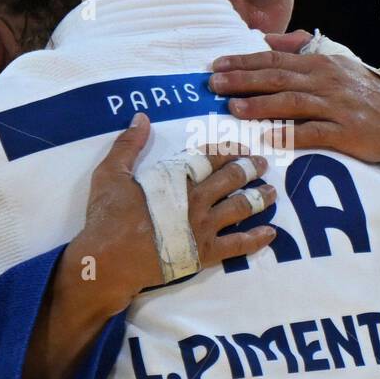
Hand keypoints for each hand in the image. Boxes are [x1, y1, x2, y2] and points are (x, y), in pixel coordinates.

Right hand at [71, 112, 276, 314]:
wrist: (107, 261)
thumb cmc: (106, 217)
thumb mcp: (111, 173)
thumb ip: (128, 144)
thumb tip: (141, 117)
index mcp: (176, 178)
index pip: (210, 158)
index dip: (228, 150)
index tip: (240, 147)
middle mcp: (196, 200)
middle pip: (232, 178)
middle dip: (250, 169)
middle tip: (262, 164)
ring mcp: (203, 227)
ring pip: (240, 207)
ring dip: (260, 198)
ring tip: (272, 192)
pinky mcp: (205, 254)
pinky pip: (238, 245)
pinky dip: (257, 238)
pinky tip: (271, 233)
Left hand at [208, 34, 379, 163]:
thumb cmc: (361, 92)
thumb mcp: (334, 63)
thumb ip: (299, 50)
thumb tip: (265, 39)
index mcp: (318, 64)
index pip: (274, 60)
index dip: (243, 62)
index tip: (216, 66)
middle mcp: (325, 81)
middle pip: (277, 78)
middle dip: (243, 81)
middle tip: (215, 85)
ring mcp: (335, 106)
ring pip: (292, 103)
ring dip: (260, 105)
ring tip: (234, 109)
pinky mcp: (345, 132)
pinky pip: (314, 133)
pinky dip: (291, 135)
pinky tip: (269, 137)